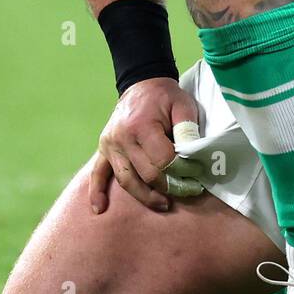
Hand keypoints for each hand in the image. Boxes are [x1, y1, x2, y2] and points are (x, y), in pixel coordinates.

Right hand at [89, 78, 199, 213]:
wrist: (141, 83)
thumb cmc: (165, 97)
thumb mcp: (183, 106)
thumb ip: (188, 130)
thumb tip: (194, 157)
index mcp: (142, 127)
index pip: (164, 160)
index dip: (183, 172)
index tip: (197, 176)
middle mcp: (122, 138)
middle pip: (147, 174)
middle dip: (170, 187)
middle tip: (188, 191)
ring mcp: (110, 145)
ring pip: (127, 180)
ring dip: (145, 196)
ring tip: (164, 205)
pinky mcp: (103, 150)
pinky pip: (97, 174)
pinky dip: (96, 192)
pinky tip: (99, 209)